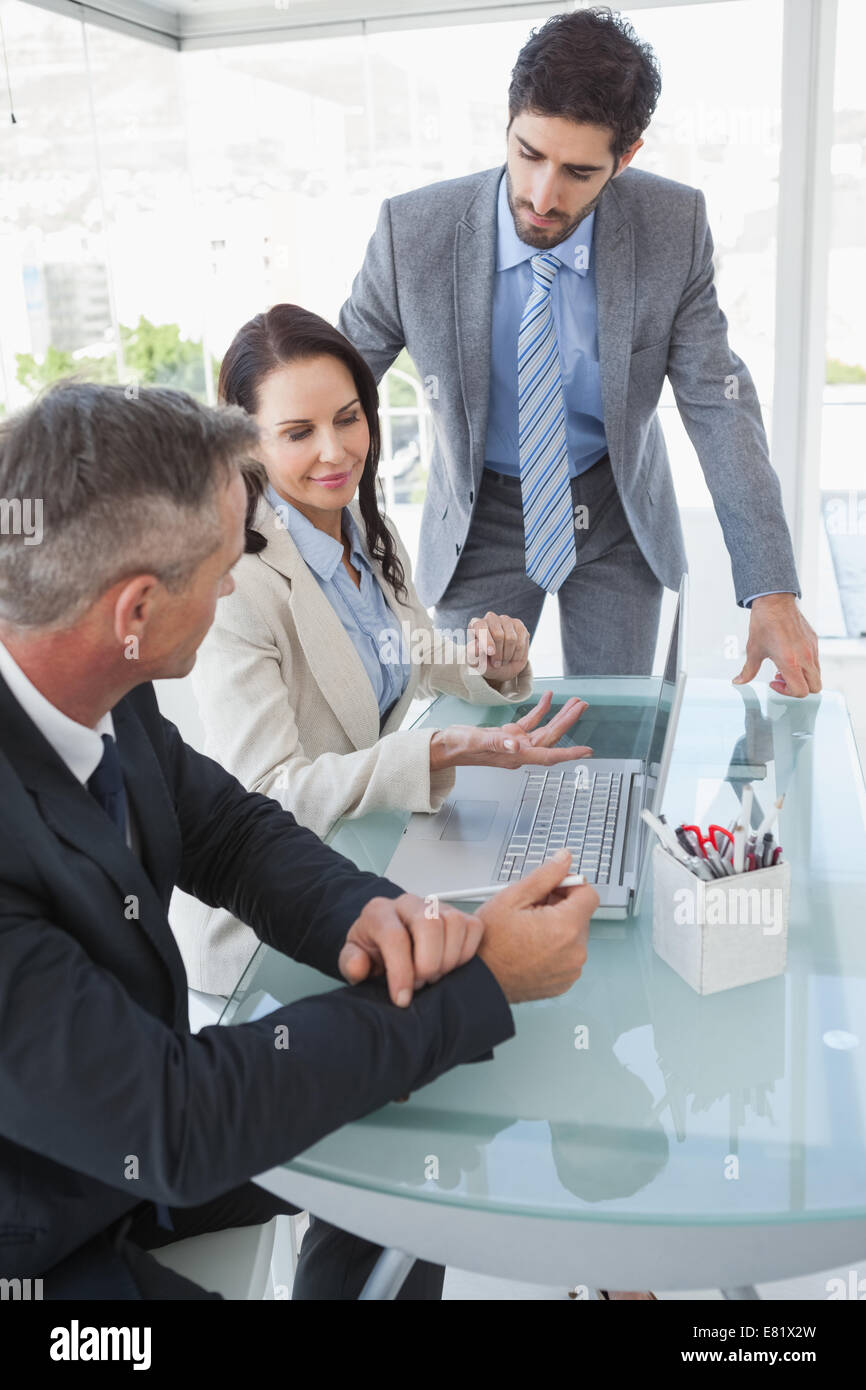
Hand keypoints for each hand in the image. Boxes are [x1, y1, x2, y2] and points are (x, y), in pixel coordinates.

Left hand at [338, 893, 483, 1005]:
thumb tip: (359, 965)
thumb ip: (351, 963)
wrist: (386, 943)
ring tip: (433, 975)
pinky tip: (449, 965)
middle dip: (428, 962)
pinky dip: (466, 952)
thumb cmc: (373, 951)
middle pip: (429, 923)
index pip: (395, 937)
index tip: (402, 998)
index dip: (401, 972)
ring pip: (454, 923)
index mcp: (379, 912)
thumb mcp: (353, 960)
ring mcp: (435, 905)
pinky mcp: (457, 913)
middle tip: (421, 983)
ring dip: (448, 958)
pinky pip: (473, 926)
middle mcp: (408, 903)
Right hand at [429, 689, 591, 771]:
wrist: (445, 747)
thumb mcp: (477, 741)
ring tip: (573, 701)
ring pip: (544, 728)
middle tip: (583, 706)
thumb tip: (517, 745)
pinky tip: (548, 698)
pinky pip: (530, 722)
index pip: (548, 755)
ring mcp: (515, 743)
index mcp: (515, 756)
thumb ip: (498, 742)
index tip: (587, 751)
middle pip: (550, 737)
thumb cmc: (458, 747)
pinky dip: (540, 710)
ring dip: (559, 715)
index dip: (569, 753)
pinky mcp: (508, 735)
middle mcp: (519, 751)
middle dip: (568, 721)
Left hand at [466, 612, 529, 683]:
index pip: (480, 627)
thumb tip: (476, 647)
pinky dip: (517, 653)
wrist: (502, 667)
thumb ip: (472, 655)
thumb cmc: (486, 663)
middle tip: (496, 664)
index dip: (486, 640)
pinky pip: (521, 640)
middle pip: (498, 634)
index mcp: (475, 625)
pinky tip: (513, 656)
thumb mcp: (476, 663)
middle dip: (498, 654)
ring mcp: (505, 620)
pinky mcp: (518, 624)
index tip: (491, 653)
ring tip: (503, 661)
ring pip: (511, 638)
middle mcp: (490, 618)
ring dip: (508, 655)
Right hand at [477, 850, 598, 1002]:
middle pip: (581, 915)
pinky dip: (555, 949)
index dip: (570, 885)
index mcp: (566, 927)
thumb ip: (545, 876)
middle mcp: (575, 951)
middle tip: (532, 909)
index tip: (555, 887)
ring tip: (528, 930)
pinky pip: (568, 956)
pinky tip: (531, 946)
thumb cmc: (489, 943)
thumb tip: (564, 859)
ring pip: (574, 936)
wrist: (477, 980)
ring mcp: (570, 970)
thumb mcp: (512, 898)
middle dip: (561, 907)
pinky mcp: (564, 982)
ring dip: (558, 928)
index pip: (589, 894)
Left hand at [733, 594, 820, 696]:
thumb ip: (748, 670)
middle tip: (781, 678)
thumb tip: (738, 681)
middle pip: (814, 688)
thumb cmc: (764, 623)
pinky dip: (805, 665)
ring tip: (785, 667)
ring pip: (817, 675)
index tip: (773, 682)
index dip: (786, 692)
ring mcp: (812, 649)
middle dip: (798, 688)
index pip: (800, 691)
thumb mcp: (753, 650)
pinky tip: (790, 655)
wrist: (774, 601)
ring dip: (802, 677)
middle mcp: (806, 657)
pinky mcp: (814, 640)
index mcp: (790, 662)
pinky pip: (816, 660)